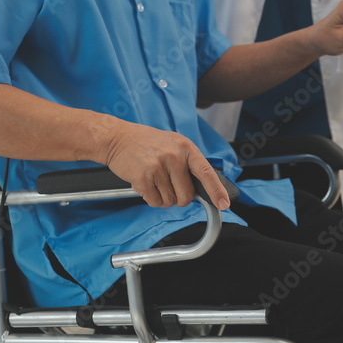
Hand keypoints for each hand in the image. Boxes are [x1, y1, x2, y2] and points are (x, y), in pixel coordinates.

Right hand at [101, 120, 229, 209]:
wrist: (118, 138)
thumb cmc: (146, 143)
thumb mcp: (173, 144)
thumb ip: (188, 164)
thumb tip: (202, 189)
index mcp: (185, 147)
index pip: (207, 172)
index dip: (217, 191)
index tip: (224, 204)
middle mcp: (174, 156)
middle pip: (187, 196)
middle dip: (179, 198)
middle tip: (168, 186)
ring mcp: (158, 167)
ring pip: (170, 201)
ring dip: (163, 198)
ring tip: (154, 181)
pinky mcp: (143, 178)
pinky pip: (155, 202)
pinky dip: (151, 198)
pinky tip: (145, 184)